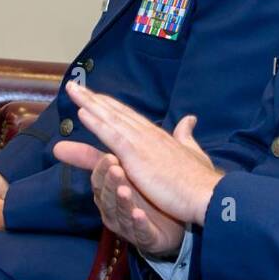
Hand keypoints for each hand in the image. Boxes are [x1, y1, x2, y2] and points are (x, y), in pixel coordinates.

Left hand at [53, 82, 222, 225]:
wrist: (206, 193)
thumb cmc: (200, 179)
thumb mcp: (193, 152)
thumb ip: (186, 135)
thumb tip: (190, 119)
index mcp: (158, 135)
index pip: (129, 115)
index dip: (110, 105)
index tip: (94, 96)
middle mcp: (148, 133)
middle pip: (116, 111)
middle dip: (94, 98)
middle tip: (74, 86)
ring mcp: (142, 142)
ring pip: (110, 118)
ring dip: (90, 103)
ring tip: (72, 90)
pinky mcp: (137, 155)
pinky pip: (112, 135)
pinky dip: (96, 122)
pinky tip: (83, 112)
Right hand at [76, 147, 185, 258]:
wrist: (171, 226)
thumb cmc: (147, 195)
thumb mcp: (132, 171)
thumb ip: (117, 147)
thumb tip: (95, 117)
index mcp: (113, 191)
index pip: (102, 178)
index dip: (103, 168)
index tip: (109, 155)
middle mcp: (116, 208)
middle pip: (107, 194)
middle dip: (110, 181)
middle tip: (115, 167)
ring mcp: (129, 224)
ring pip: (121, 212)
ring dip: (122, 200)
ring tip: (126, 189)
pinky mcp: (145, 237)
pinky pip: (140, 231)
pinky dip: (139, 222)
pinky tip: (139, 214)